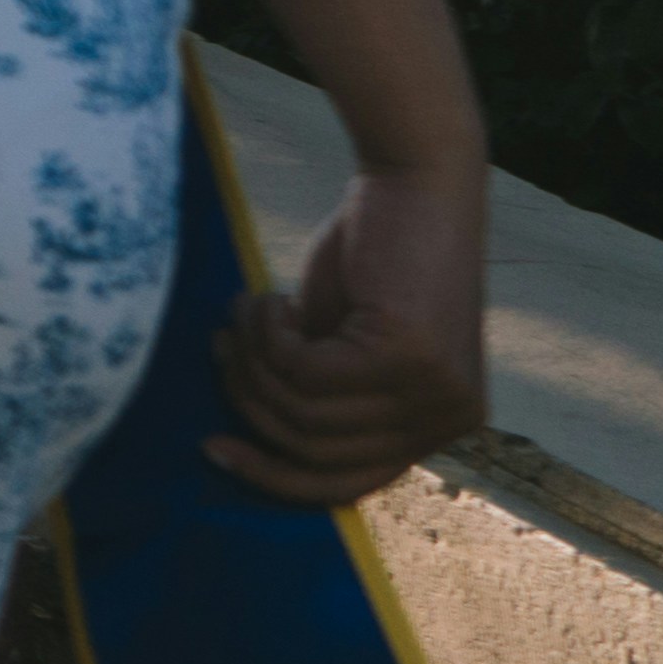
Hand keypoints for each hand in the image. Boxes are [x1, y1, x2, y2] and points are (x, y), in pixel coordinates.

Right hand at [209, 158, 490, 504]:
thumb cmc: (374, 253)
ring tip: (246, 311)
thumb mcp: (346, 341)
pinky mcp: (410, 354)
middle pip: (315, 452)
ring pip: (303, 412)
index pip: (347, 484)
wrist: (418, 180)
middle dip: (251, 401)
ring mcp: (434, 391)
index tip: (214, 446)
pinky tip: (271, 297)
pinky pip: (304, 372)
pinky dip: (268, 334)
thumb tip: (251, 438)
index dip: (272, 477)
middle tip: (223, 345)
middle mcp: (448, 420)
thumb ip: (322, 393)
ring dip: (255, 359)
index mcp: (439, 425)